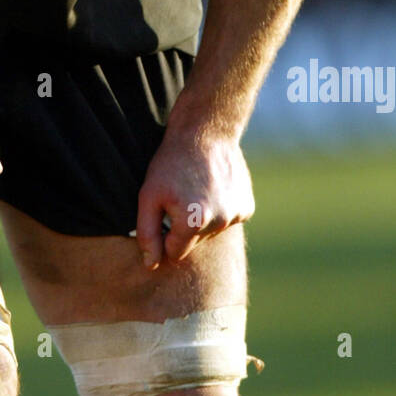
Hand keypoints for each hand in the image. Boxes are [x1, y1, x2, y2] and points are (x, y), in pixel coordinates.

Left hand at [135, 127, 253, 268]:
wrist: (206, 131)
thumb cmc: (171, 163)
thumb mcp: (148, 195)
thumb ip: (147, 234)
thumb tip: (151, 265)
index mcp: (193, 223)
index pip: (175, 253)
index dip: (165, 235)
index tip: (163, 213)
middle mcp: (219, 223)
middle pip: (194, 244)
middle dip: (184, 227)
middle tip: (179, 196)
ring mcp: (236, 215)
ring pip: (212, 232)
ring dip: (203, 218)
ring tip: (195, 189)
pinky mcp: (247, 207)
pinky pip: (228, 220)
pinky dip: (220, 210)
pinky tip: (213, 188)